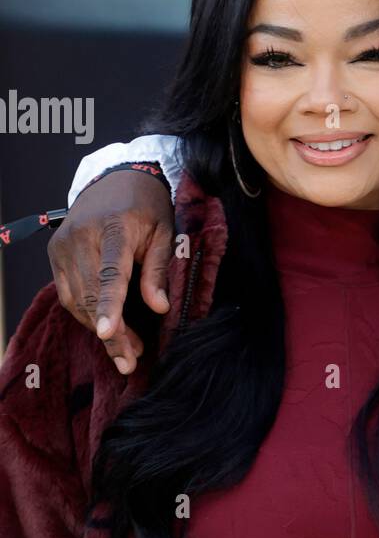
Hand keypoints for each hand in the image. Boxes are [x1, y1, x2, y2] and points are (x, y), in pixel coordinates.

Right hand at [48, 173, 174, 374]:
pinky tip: (107, 327)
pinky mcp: (54, 252)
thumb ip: (157, 270)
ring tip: (125, 350)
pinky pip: (68, 293)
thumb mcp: (164, 232)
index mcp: (114, 228)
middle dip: (110, 333)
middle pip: (91, 294)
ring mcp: (63, 245)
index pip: (110, 273)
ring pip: (76, 299)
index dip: (109, 305)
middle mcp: (81, 237)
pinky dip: (85, 313)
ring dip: (98, 328)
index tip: (108, 333)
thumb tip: (159, 308)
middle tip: (129, 360)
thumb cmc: (146, 206)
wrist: (115, 178)